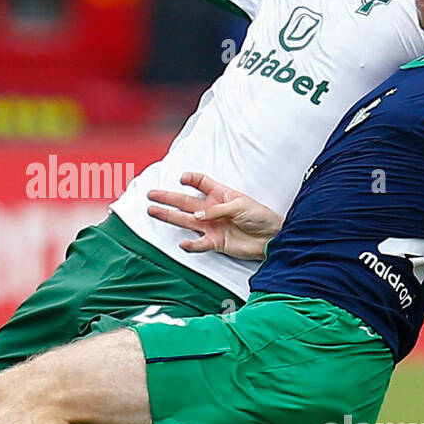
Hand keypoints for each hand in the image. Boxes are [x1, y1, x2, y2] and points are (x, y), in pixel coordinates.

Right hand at [146, 171, 281, 259]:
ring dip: (169, 216)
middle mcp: (211, 210)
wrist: (271, 238)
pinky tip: (182, 243)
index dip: (191, 179)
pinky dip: (190, 245)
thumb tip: (197, 216)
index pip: (200, 182)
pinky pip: (199, 244)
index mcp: (220, 194)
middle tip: (151, 195)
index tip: (182, 179)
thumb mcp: (240, 205)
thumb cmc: (260, 216)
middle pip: (185, 201)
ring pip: (185, 220)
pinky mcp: (215, 242)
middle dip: (168, 197)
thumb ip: (217, 210)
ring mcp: (211, 226)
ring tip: (153, 211)